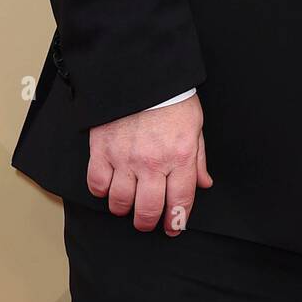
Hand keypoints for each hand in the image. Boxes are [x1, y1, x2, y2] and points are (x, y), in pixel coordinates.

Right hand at [87, 95, 212, 233]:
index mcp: (180, 156)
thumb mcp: (195, 124)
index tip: (173, 227)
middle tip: (147, 221)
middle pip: (147, 210)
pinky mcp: (102, 151)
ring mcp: (125, 158)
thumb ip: (198, 158)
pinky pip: (97, 185)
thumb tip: (204, 183)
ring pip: (119, 203)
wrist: (142, 73)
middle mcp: (153, 162)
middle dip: (147, 222)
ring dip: (123, 208)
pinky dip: (101, 191)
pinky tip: (109, 187)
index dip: (176, 220)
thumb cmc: (171, 97)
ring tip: (127, 203)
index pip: (180, 201)